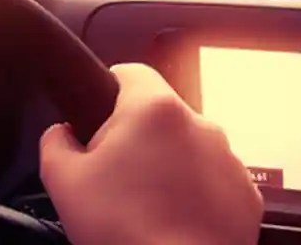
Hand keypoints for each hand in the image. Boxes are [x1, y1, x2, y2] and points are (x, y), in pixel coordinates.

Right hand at [40, 63, 261, 244]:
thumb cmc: (122, 230)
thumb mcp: (61, 179)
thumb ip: (54, 140)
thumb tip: (63, 134)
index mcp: (153, 110)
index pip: (129, 71)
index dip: (106, 92)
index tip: (95, 121)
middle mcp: (200, 125)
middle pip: (158, 112)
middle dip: (136, 135)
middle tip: (112, 174)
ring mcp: (229, 161)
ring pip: (186, 146)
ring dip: (167, 162)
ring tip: (144, 202)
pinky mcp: (246, 195)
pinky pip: (212, 178)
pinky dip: (194, 190)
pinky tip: (172, 217)